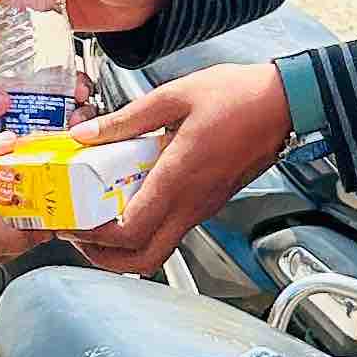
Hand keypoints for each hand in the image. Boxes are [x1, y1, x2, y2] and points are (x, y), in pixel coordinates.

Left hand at [65, 61, 290, 276]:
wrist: (285, 104)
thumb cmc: (240, 97)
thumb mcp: (174, 96)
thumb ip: (125, 120)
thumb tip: (85, 135)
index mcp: (179, 178)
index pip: (130, 232)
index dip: (94, 237)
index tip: (71, 223)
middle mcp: (191, 203)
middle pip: (142, 260)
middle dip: (104, 258)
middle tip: (79, 235)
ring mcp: (202, 207)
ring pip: (157, 249)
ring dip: (123, 247)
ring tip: (98, 219)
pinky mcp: (208, 203)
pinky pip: (171, 229)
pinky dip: (144, 227)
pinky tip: (128, 197)